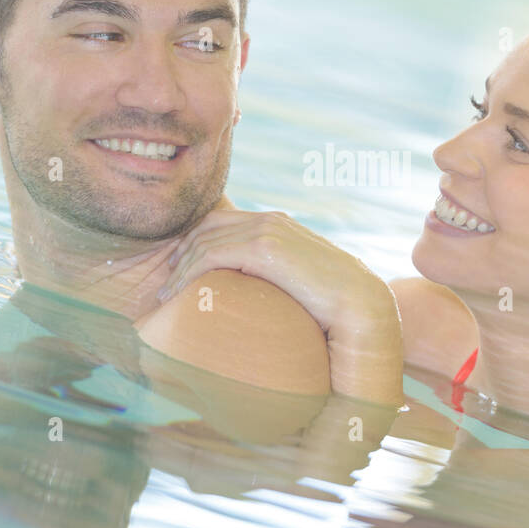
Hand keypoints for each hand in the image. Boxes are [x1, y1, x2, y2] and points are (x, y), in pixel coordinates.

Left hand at [157, 209, 403, 404]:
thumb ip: (276, 277)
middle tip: (165, 285)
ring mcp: (268, 230)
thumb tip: (259, 300)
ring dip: (181, 267)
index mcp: (278, 224)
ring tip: (166, 295)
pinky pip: (212, 255)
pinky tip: (179, 294)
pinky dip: (189, 273)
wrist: (363, 306)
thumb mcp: (299, 282)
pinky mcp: (264, 248)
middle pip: (207, 228)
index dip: (194, 244)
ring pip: (205, 240)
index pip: (221, 222)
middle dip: (181, 253)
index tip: (179, 272)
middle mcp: (271, 221)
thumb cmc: (333, 304)